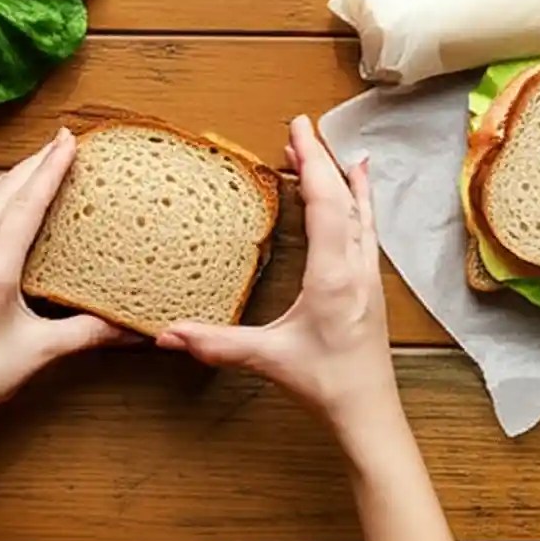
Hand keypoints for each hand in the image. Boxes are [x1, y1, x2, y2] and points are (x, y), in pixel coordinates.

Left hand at [0, 130, 129, 430]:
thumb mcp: (42, 352)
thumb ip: (90, 332)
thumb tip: (137, 328)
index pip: (26, 207)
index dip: (49, 171)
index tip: (68, 143)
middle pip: (2, 196)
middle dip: (33, 166)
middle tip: (59, 143)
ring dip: (2, 177)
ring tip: (28, 158)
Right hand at [156, 115, 396, 428]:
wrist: (369, 413)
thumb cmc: (326, 384)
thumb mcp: (268, 359)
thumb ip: (217, 344)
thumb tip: (168, 334)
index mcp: (333, 275)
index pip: (325, 204)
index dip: (312, 163)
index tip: (297, 129)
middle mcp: (356, 267)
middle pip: (343, 198)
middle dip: (320, 159)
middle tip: (300, 127)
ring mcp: (369, 274)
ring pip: (360, 210)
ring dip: (341, 176)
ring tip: (326, 147)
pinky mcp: (371, 285)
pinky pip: (368, 228)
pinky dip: (361, 199)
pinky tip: (362, 186)